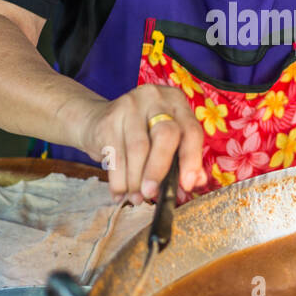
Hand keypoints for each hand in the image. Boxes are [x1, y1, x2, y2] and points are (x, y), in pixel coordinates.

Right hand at [81, 85, 205, 203]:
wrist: (98, 121)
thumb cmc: (140, 133)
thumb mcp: (164, 139)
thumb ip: (183, 158)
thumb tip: (197, 180)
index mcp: (176, 102)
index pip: (191, 130)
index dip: (191, 160)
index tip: (187, 185)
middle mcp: (155, 97)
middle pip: (165, 135)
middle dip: (159, 169)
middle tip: (152, 193)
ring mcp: (130, 105)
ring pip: (138, 148)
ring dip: (136, 180)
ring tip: (136, 197)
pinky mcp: (109, 118)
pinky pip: (116, 155)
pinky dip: (118, 180)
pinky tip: (120, 192)